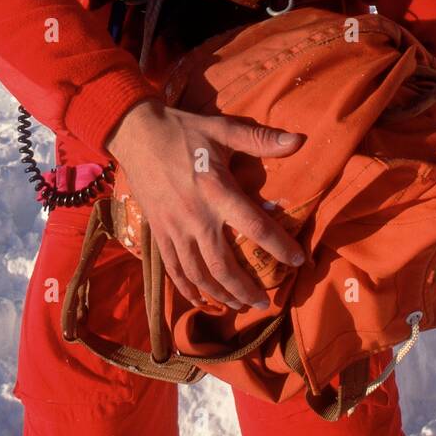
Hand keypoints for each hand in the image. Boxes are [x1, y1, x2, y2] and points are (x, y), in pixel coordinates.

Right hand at [105, 98, 305, 310]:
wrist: (136, 134)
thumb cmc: (184, 131)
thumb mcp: (223, 130)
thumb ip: (260, 139)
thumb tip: (299, 141)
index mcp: (216, 192)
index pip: (254, 227)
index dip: (279, 247)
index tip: (297, 260)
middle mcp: (196, 217)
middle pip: (223, 266)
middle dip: (246, 289)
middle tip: (265, 302)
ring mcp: (174, 228)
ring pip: (198, 274)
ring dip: (220, 295)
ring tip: (240, 306)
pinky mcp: (158, 232)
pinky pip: (173, 268)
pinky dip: (187, 289)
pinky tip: (201, 300)